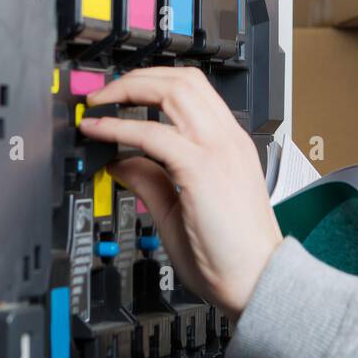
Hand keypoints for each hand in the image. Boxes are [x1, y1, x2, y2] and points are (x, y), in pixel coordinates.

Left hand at [78, 66, 282, 320]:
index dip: (153, 84)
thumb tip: (119, 161)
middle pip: (183, 79)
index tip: (122, 95)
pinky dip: (120, 127)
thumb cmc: (230, 253)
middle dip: (136, 78)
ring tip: (100, 104)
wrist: (257, 280)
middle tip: (104, 94)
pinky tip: (99, 132)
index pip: (193, 91)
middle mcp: (226, 140)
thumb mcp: (180, 208)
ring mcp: (218, 150)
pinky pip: (153, 134)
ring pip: (173, 90)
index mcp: (228, 145)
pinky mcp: (202, 169)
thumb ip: (151, 180)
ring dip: (130, 90)